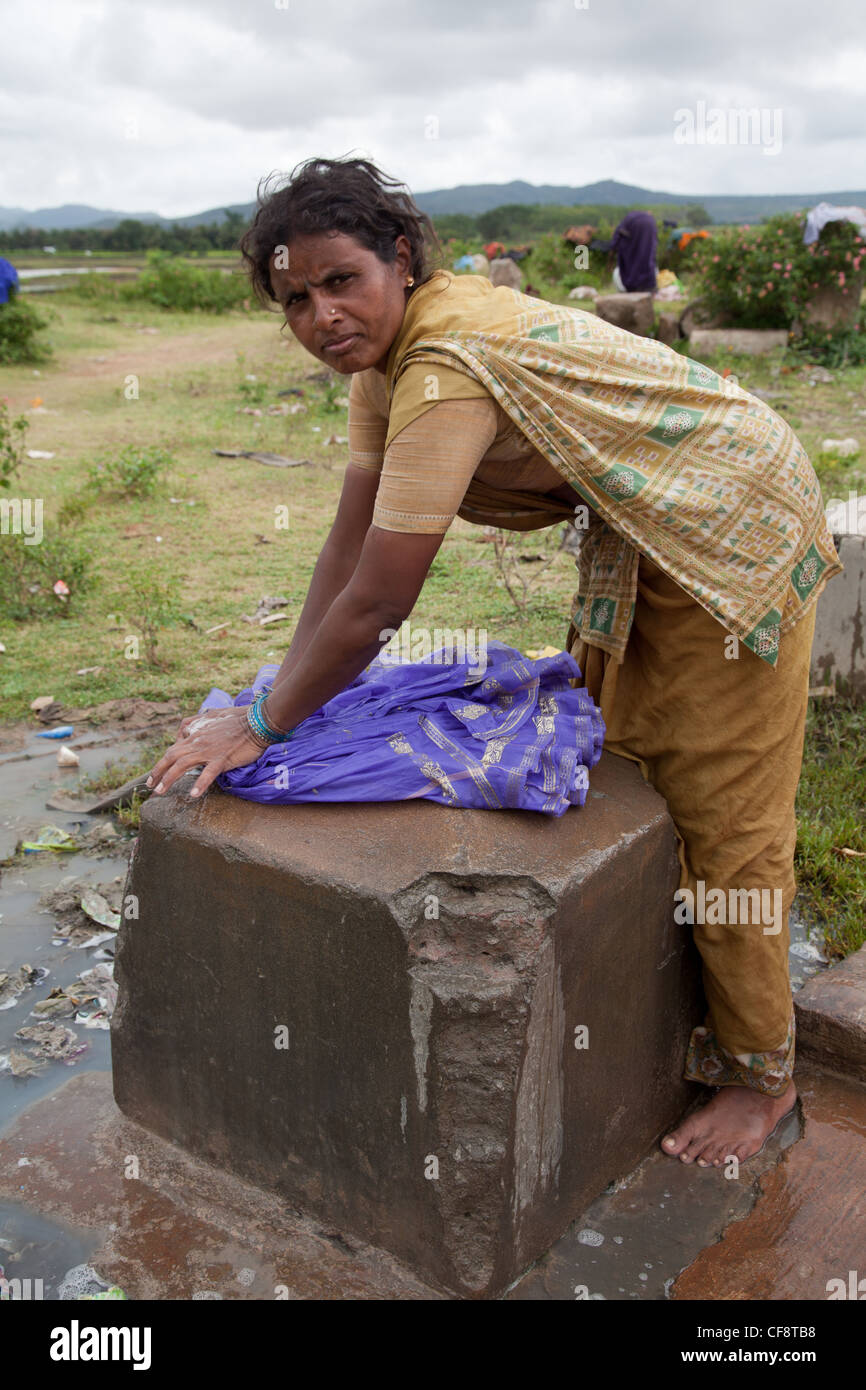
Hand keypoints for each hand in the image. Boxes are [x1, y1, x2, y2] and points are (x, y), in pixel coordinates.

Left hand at [146, 706, 263, 799]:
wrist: (256, 721)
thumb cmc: (238, 718)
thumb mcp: (212, 715)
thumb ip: (198, 722)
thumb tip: (187, 731)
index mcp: (196, 733)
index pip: (174, 747)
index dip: (163, 761)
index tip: (159, 772)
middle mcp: (198, 741)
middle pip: (171, 756)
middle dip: (158, 771)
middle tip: (151, 785)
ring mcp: (209, 750)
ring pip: (182, 765)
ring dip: (168, 779)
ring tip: (159, 792)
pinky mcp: (222, 758)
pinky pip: (208, 773)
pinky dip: (200, 783)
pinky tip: (194, 794)